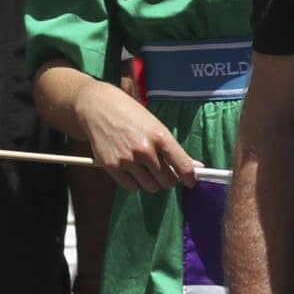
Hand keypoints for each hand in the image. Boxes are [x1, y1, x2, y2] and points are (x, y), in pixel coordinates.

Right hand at [75, 79, 197, 191]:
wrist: (97, 106)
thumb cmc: (130, 113)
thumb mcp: (155, 125)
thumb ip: (173, 149)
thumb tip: (195, 166)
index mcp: (159, 136)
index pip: (182, 166)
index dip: (190, 178)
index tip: (190, 181)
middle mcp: (144, 149)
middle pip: (167, 181)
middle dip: (168, 178)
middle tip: (161, 168)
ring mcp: (127, 160)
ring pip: (151, 187)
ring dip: (151, 180)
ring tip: (143, 165)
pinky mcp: (112, 167)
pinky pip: (132, 187)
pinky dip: (134, 181)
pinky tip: (130, 167)